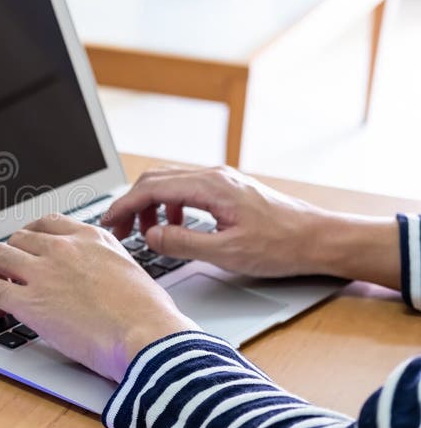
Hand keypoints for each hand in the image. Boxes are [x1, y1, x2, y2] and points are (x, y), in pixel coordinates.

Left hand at [0, 214, 196, 382]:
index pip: (47, 223)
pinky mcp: (29, 302)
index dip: (31, 237)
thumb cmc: (149, 313)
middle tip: (11, 275)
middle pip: (18, 238)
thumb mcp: (129, 269)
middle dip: (11, 256)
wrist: (147, 336)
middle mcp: (63, 248)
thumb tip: (100, 275)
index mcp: (90, 238)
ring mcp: (43, 273)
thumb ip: (106, 262)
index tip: (28, 250)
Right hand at [103, 166, 400, 287]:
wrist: (319, 239)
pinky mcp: (226, 189)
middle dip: (130, 204)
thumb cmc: (282, 246)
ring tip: (145, 233)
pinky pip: (185, 188)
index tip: (108, 223)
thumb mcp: (227, 252)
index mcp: (210, 186)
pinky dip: (169, 205)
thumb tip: (151, 236)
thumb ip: (183, 243)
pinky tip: (174, 226)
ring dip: (149, 205)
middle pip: (155, 180)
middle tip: (118, 230)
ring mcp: (220, 180)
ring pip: (169, 183)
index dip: (123, 206)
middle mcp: (213, 175)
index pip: (151, 188)